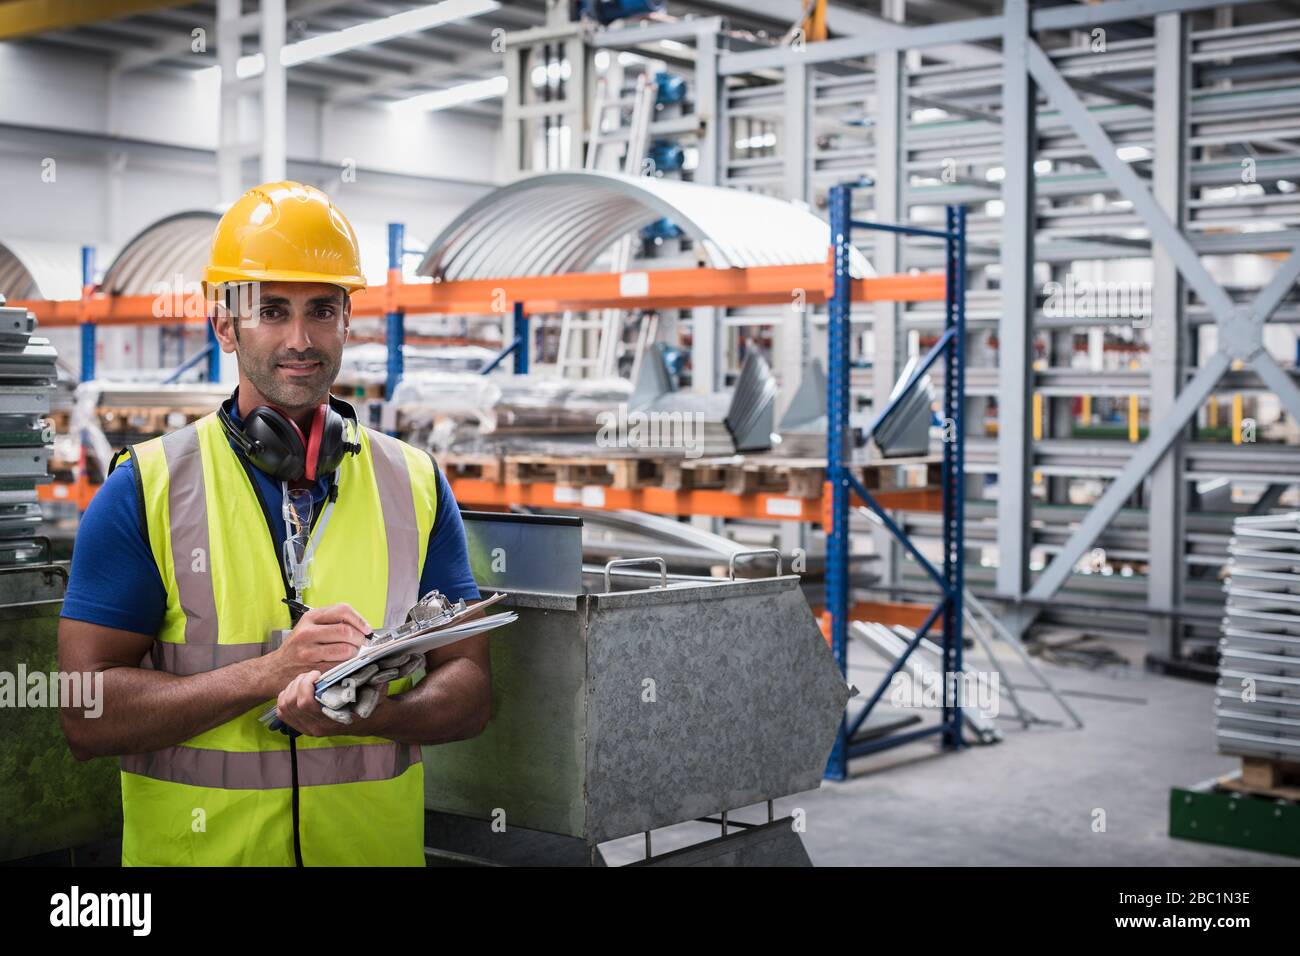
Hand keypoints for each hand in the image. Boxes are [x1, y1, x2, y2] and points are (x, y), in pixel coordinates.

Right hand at [260, 603, 368, 695]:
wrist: (274, 669)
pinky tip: (342, 663)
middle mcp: (307, 632)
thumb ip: (332, 622)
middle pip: (346, 631)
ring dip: (354, 653)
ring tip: (350, 653)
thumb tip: (362, 626)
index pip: (342, 610)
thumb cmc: (297, 647)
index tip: (366, 629)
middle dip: (360, 638)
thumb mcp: (309, 626)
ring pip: (345, 650)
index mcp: (310, 618)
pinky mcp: (311, 669)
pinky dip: (346, 665)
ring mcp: (308, 652)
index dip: (360, 620)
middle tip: (361, 643)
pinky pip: (339, 666)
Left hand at [276, 671, 393, 737]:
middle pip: (292, 702)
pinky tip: (298, 690)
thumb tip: (364, 662)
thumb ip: (366, 678)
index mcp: (332, 719)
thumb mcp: (374, 688)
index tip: (317, 674)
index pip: (306, 703)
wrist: (371, 719)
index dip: (306, 684)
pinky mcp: (303, 726)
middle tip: (311, 675)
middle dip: (298, 683)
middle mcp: (317, 726)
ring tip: (305, 681)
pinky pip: (282, 712)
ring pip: (284, 706)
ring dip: (292, 689)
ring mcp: (309, 728)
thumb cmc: (371, 702)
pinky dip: (286, 698)